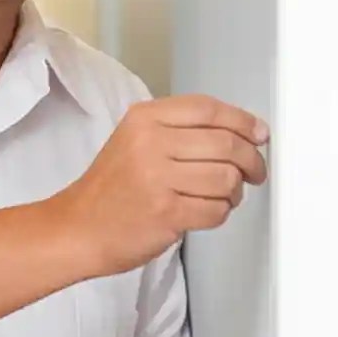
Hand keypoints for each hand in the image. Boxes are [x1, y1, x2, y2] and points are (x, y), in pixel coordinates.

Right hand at [49, 95, 269, 277]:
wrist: (79, 227)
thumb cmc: (111, 189)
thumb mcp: (135, 140)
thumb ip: (180, 130)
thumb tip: (243, 132)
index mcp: (143, 119)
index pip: (208, 109)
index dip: (243, 121)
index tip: (259, 133)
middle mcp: (149, 143)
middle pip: (226, 144)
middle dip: (251, 160)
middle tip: (254, 171)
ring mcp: (157, 179)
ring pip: (226, 179)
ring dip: (234, 192)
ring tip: (223, 195)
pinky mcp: (166, 213)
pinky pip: (216, 210)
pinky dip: (220, 213)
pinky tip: (205, 211)